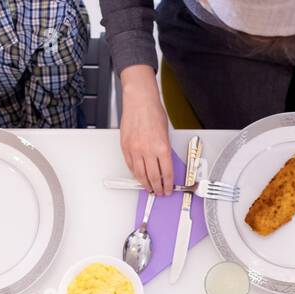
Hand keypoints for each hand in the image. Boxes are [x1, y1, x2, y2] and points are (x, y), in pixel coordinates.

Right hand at [119, 64, 173, 195]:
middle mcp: (148, 150)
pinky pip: (130, 166)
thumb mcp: (166, 132)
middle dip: (157, 187)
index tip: (169, 189)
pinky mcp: (125, 147)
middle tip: (159, 192)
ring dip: (146, 184)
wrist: (139, 100)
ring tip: (149, 188)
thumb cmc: (153, 112)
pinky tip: (139, 177)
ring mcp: (135, 150)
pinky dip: (135, 173)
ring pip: (140, 174)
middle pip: (153, 177)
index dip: (168, 184)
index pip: (167, 173)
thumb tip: (164, 164)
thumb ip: (164, 149)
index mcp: (162, 147)